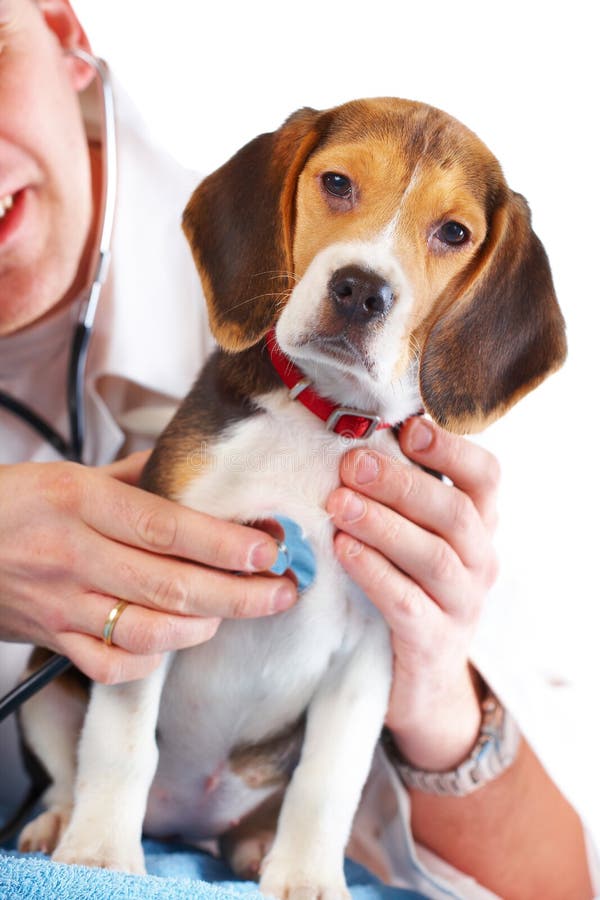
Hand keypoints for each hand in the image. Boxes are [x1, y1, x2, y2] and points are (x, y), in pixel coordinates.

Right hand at [0, 452, 295, 683]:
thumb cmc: (12, 502)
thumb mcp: (69, 472)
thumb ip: (136, 477)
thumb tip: (199, 477)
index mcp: (80, 500)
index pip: (165, 527)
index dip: (225, 543)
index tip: (271, 549)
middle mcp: (71, 554)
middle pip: (169, 584)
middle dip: (238, 593)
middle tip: (282, 592)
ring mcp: (59, 604)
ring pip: (146, 631)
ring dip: (202, 627)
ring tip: (233, 612)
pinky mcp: (50, 640)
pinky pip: (110, 666)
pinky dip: (152, 662)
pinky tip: (175, 641)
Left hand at [326, 417, 499, 771]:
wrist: (422, 681)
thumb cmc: (411, 590)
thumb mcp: (415, 540)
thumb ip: (400, 499)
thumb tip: (354, 442)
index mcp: (479, 527)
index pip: (485, 477)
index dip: (452, 449)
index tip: (409, 430)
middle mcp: (479, 561)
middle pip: (454, 512)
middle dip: (401, 484)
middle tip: (353, 464)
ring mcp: (462, 605)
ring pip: (432, 555)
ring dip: (383, 524)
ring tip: (338, 504)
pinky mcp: (432, 643)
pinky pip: (405, 602)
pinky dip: (373, 571)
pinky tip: (342, 550)